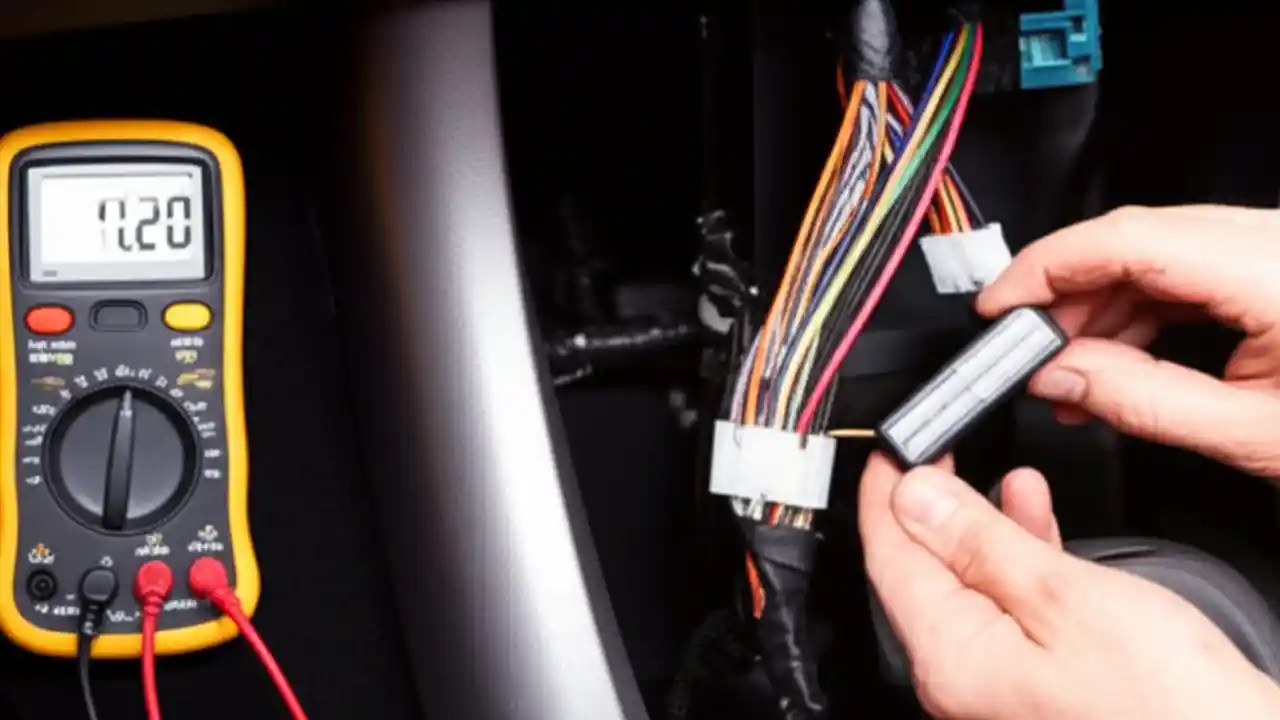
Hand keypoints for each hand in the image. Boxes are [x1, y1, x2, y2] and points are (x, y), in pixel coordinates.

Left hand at [859, 452, 1279, 718]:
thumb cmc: (1168, 708)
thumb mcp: (1064, 597)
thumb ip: (981, 540)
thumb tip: (916, 495)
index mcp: (950, 658)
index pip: (889, 556)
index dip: (886, 492)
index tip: (890, 448)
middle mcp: (959, 680)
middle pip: (922, 571)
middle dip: (931, 503)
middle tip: (940, 450)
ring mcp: (995, 687)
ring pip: (969, 585)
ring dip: (983, 524)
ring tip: (1006, 474)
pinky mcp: (1035, 687)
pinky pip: (1007, 611)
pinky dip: (1018, 562)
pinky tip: (1038, 527)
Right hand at [977, 205, 1279, 476]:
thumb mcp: (1250, 433)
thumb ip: (1142, 400)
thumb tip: (1056, 374)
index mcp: (1270, 270)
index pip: (1126, 239)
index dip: (1045, 268)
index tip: (998, 306)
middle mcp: (1272, 240)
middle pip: (1133, 239)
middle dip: (1063, 295)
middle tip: (1023, 348)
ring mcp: (1270, 246)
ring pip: (1153, 252)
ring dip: (1098, 307)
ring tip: (1068, 369)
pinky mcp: (1268, 263)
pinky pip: (1186, 267)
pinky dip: (1139, 308)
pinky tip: (1113, 356)